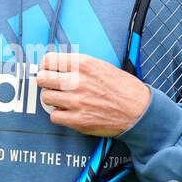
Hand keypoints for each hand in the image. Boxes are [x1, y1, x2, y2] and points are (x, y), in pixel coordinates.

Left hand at [35, 50, 150, 136]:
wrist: (138, 110)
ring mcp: (76, 101)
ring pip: (46, 98)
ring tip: (63, 100)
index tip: (48, 70)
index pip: (49, 60)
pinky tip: (69, 112)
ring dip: (52, 99)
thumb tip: (58, 66)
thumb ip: (79, 65)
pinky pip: (54, 117)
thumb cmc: (123, 88)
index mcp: (84, 64)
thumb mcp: (101, 66)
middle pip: (43, 79)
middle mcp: (78, 81)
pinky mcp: (78, 120)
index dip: (46, 66)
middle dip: (46, 82)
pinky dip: (59, 115)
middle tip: (52, 86)